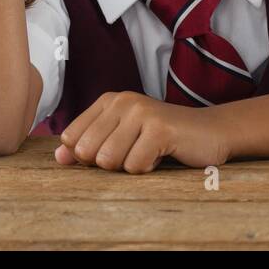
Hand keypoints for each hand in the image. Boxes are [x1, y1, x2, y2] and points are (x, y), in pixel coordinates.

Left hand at [54, 91, 232, 172]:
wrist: (210, 132)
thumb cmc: (162, 138)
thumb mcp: (121, 138)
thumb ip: (88, 145)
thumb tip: (59, 157)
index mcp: (109, 100)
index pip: (71, 138)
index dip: (87, 155)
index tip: (115, 148)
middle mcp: (123, 100)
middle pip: (88, 152)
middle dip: (109, 163)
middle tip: (135, 151)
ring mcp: (142, 112)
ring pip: (109, 160)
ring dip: (130, 166)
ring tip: (148, 152)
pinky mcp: (160, 128)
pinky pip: (135, 166)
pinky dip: (148, 168)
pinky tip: (163, 154)